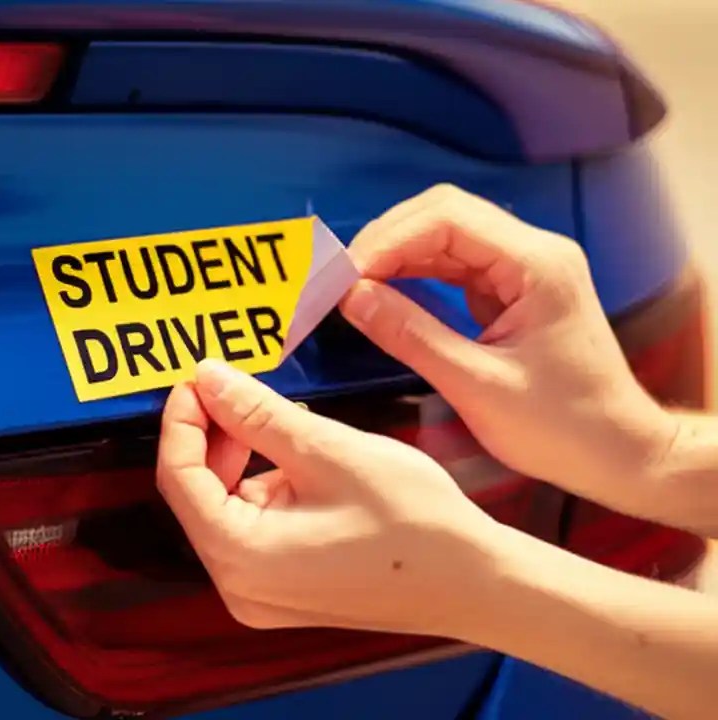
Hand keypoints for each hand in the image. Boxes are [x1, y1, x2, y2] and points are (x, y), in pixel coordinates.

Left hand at [156, 359, 501, 635]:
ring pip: (223, 507)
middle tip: (231, 385)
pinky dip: (261, 484)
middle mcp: (238, 587)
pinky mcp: (282, 590)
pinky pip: (250, 527)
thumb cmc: (415, 524)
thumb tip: (208, 379)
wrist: (477, 583)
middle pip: (195, 494)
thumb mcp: (329, 452)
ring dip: (236, 457)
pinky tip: (292, 453)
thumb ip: (259, 415)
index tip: (197, 378)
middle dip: (209, 435)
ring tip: (270, 414)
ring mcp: (259, 595)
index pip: (179, 477)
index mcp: (241, 558)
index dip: (181, 420)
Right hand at [340, 184, 676, 518]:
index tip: (346, 275)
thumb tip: (352, 299)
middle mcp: (534, 254)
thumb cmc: (562, 427)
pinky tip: (383, 293)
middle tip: (341, 278)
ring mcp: (525, 270)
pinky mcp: (513, 291)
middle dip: (387, 241)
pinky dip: (413, 275)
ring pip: (445, 237)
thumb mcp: (475, 385)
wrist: (618, 453)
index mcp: (537, 265)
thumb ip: (410, 335)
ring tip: (352, 286)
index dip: (388, 240)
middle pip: (444, 215)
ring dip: (396, 256)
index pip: (448, 218)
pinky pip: (453, 266)